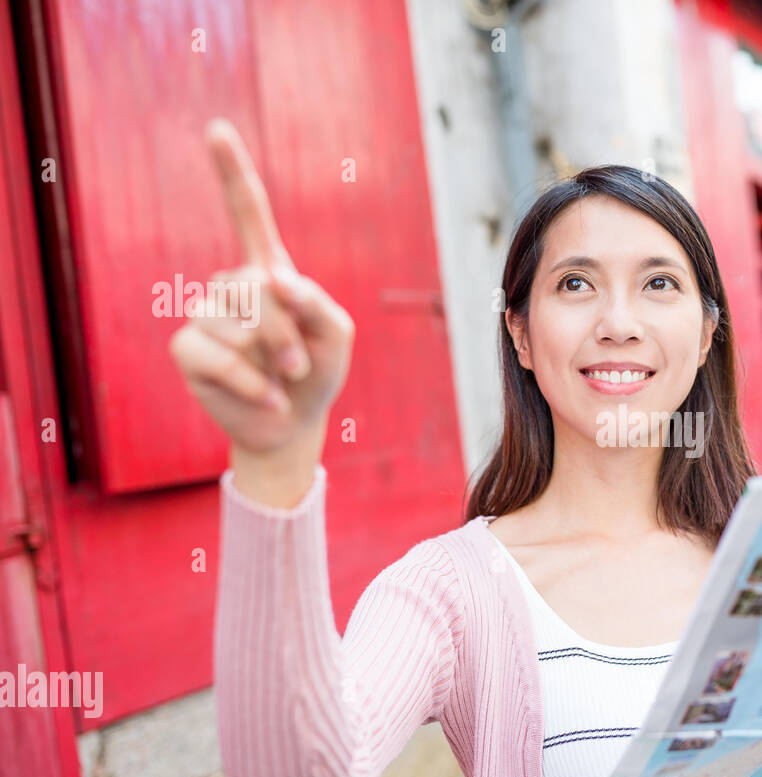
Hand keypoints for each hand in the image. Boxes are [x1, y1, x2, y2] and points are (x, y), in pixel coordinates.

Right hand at [169, 119, 354, 456]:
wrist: (292, 425)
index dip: (231, 172)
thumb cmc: (317, 373)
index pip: (248, 214)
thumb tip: (274, 281)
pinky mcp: (188, 351)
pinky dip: (251, 383)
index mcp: (267, 271)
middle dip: (286, 329)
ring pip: (237, 322)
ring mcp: (204, 315)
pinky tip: (267, 397)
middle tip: (301, 362)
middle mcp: (231, 285)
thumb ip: (317, 302)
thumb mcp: (337, 336)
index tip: (217, 129)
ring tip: (283, 378)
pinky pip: (217, 357)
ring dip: (273, 358)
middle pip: (254, 286)